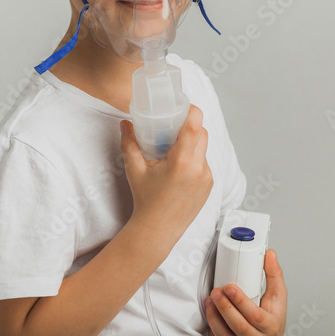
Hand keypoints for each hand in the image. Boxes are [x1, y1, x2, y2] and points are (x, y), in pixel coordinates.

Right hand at [120, 105, 212, 242]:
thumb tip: (125, 123)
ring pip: (204, 148)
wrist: (157, 230)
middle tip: (173, 125)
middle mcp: (199, 169)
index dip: (191, 110)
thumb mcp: (135, 169)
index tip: (183, 105)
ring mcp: (207, 178)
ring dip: (192, 143)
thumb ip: (130, 143)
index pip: (195, 125)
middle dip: (190, 125)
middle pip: (202, 133)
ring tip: (174, 147)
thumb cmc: (146, 201)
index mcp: (182, 162)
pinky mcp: (209, 186)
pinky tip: (179, 165)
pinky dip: (194, 158)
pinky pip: (204, 163)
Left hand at [204, 249, 286, 335]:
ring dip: (214, 317)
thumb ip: (274, 273)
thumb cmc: (272, 315)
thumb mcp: (277, 295)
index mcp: (273, 327)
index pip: (255, 316)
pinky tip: (211, 317)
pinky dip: (211, 331)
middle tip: (215, 291)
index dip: (240, 301)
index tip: (229, 287)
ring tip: (209, 301)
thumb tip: (270, 254)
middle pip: (238, 326)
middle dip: (224, 307)